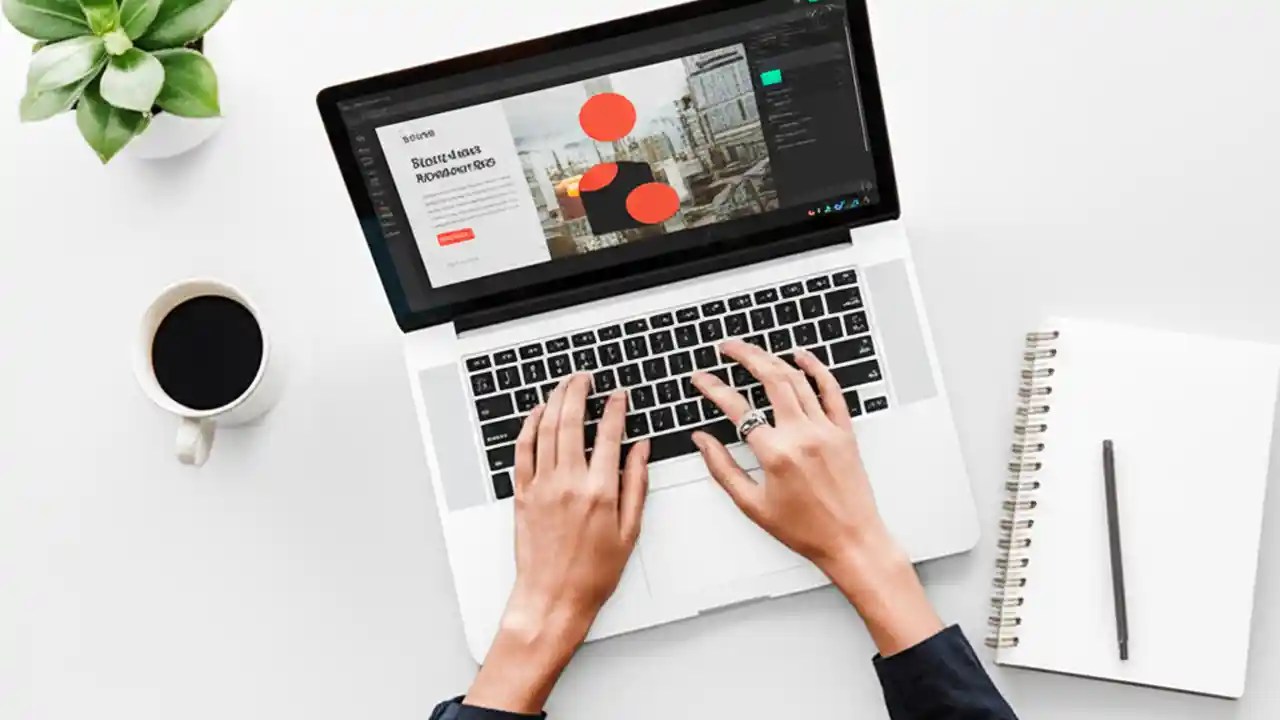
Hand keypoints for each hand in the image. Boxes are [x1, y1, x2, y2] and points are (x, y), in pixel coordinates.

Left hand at [465, 374, 649, 713]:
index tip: (618, 395)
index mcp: (600, 491)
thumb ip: (636, 484)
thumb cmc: (592, 573)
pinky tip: (536, 414)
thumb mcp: (630, 530)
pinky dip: (529, 427)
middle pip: (571, 421)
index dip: (615, 408)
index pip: (610, 435)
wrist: (552, 598)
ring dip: (553, 401)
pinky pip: (523, 451)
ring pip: (545, 430)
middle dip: (578, 391)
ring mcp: (542, 486)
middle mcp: (568, 483)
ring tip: (563, 386)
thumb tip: (641, 449)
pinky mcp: (523, 494)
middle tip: (584, 377)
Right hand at [690, 341, 942, 655]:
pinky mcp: (845, 432)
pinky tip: (802, 356)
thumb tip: (702, 440)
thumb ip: (722, 468)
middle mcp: (802, 435)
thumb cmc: (804, 530)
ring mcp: (826, 430)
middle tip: (726, 347)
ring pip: (797, 379)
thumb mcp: (752, 505)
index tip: (701, 379)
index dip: (713, 388)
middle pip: (770, 378)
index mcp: (775, 454)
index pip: (736, 408)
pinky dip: (816, 369)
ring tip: (754, 349)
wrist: (851, 542)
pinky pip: (831, 391)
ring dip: (772, 358)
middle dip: (745, 356)